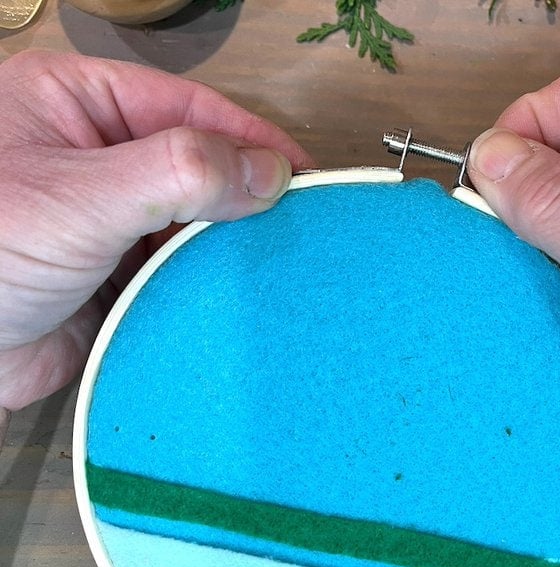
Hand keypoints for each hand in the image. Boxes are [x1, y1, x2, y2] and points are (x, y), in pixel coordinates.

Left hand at [0, 50, 312, 411]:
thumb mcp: (80, 197)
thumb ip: (176, 173)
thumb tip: (267, 170)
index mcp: (78, 106)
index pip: (185, 109)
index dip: (249, 138)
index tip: (306, 175)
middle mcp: (100, 158)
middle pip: (197, 164)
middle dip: (247, 194)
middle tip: (306, 224)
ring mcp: (112, 220)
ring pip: (194, 222)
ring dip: (232, 244)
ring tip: (284, 262)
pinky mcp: (120, 277)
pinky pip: (181, 271)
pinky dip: (212, 282)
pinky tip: (243, 292)